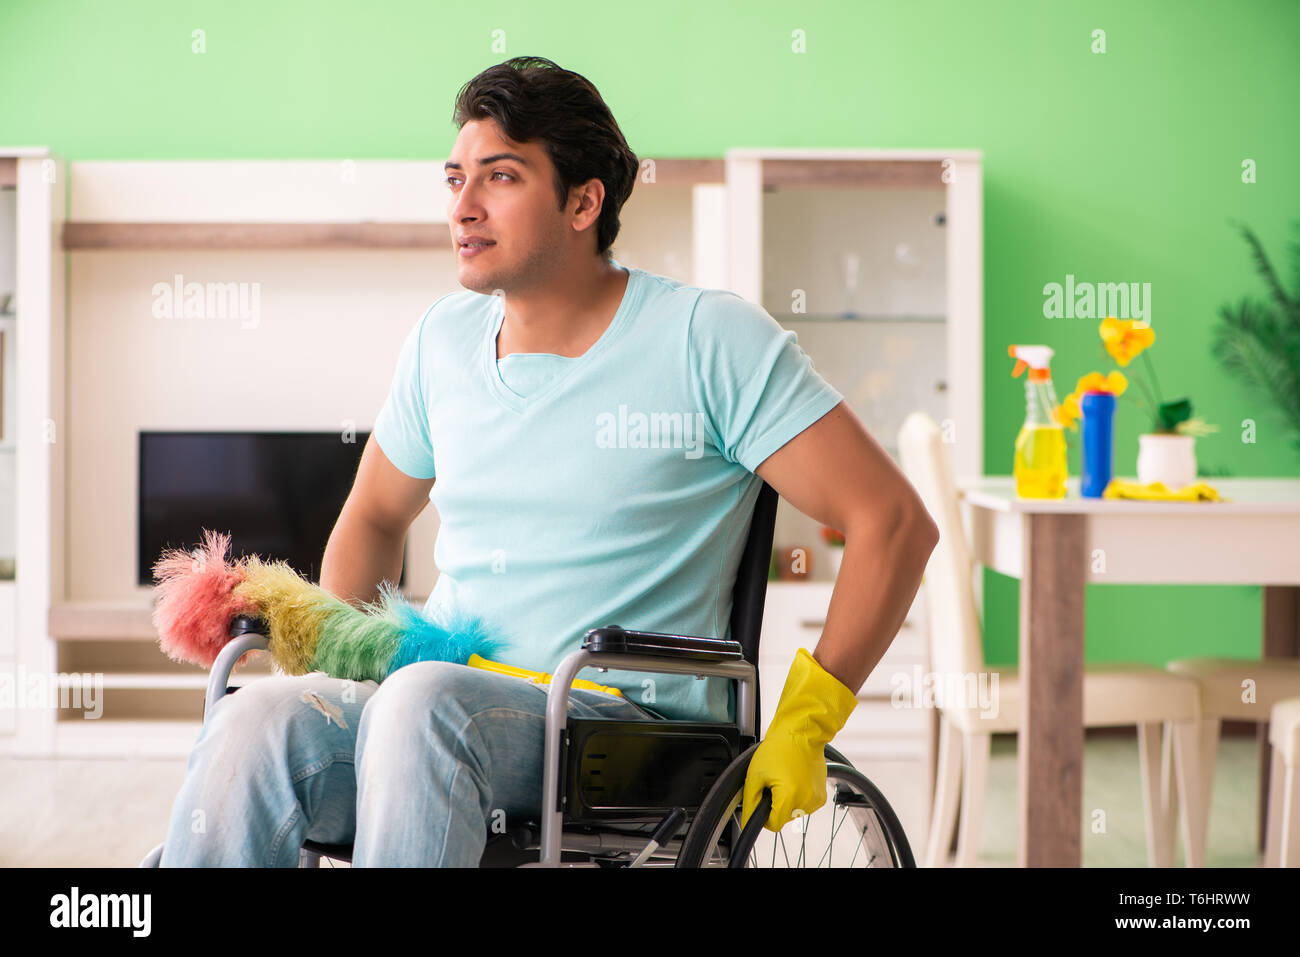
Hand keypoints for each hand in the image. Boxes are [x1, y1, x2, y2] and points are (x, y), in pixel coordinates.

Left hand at [741, 648, 857, 832]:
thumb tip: (748, 821)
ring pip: (794, 812)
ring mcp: (816, 799)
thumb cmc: (780, 747)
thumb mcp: (755, 774)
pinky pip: (805, 804)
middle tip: (773, 781)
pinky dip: (798, 796)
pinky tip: (795, 778)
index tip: (762, 802)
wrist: (802, 731)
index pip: (773, 825)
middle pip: (784, 818)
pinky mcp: (822, 795)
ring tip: (785, 776)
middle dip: (776, 804)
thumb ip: (750, 802)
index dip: (764, 816)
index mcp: (789, 797)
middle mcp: (806, 801)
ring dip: (787, 800)